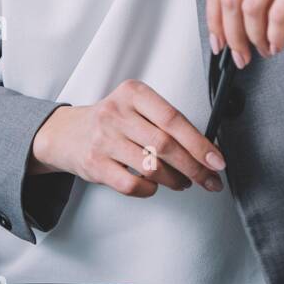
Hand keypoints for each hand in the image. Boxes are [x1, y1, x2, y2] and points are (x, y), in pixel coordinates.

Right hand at [29, 80, 227, 197]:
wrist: (67, 133)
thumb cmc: (110, 120)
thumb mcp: (134, 106)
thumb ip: (163, 121)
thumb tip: (203, 148)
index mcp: (133, 93)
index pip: (173, 118)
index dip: (199, 142)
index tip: (217, 160)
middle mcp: (117, 113)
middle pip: (165, 144)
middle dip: (194, 167)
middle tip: (210, 179)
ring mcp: (104, 139)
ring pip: (151, 166)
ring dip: (175, 180)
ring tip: (183, 182)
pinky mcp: (95, 164)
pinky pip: (132, 184)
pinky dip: (150, 190)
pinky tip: (154, 186)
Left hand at [205, 0, 283, 66]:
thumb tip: (241, 7)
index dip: (212, 17)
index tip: (217, 37)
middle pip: (228, 1)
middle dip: (230, 36)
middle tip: (237, 54)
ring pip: (250, 11)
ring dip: (253, 39)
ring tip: (262, 48)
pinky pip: (279, 14)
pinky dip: (275, 36)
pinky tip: (278, 42)